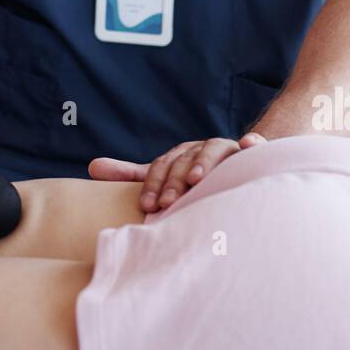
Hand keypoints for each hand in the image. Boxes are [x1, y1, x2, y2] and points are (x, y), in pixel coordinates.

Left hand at [88, 132, 266, 212]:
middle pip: (186, 160)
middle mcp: (202, 149)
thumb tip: (92, 167)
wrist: (236, 168)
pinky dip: (254, 143)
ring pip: (215, 150)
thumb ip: (131, 175)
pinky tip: (249, 144)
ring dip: (205, 162)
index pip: (163, 166)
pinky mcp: (254, 155)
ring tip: (196, 178)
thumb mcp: (163, 178)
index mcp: (181, 155)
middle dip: (175, 181)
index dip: (154, 184)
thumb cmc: (194, 180)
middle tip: (168, 203)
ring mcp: (228, 150)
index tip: (148, 205)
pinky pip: (257, 146)